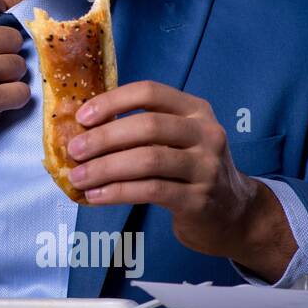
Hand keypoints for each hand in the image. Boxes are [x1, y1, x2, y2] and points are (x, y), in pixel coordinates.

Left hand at [66, 80, 297, 279]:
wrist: (233, 214)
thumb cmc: (190, 170)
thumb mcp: (178, 140)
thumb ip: (141, 130)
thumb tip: (82, 130)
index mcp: (195, 110)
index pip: (150, 92)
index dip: (113, 101)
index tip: (82, 117)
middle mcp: (206, 133)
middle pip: (147, 126)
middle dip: (104, 138)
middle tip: (74, 150)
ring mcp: (206, 167)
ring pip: (148, 160)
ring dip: (105, 168)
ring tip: (78, 177)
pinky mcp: (199, 199)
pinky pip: (150, 191)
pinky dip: (117, 192)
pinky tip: (95, 196)